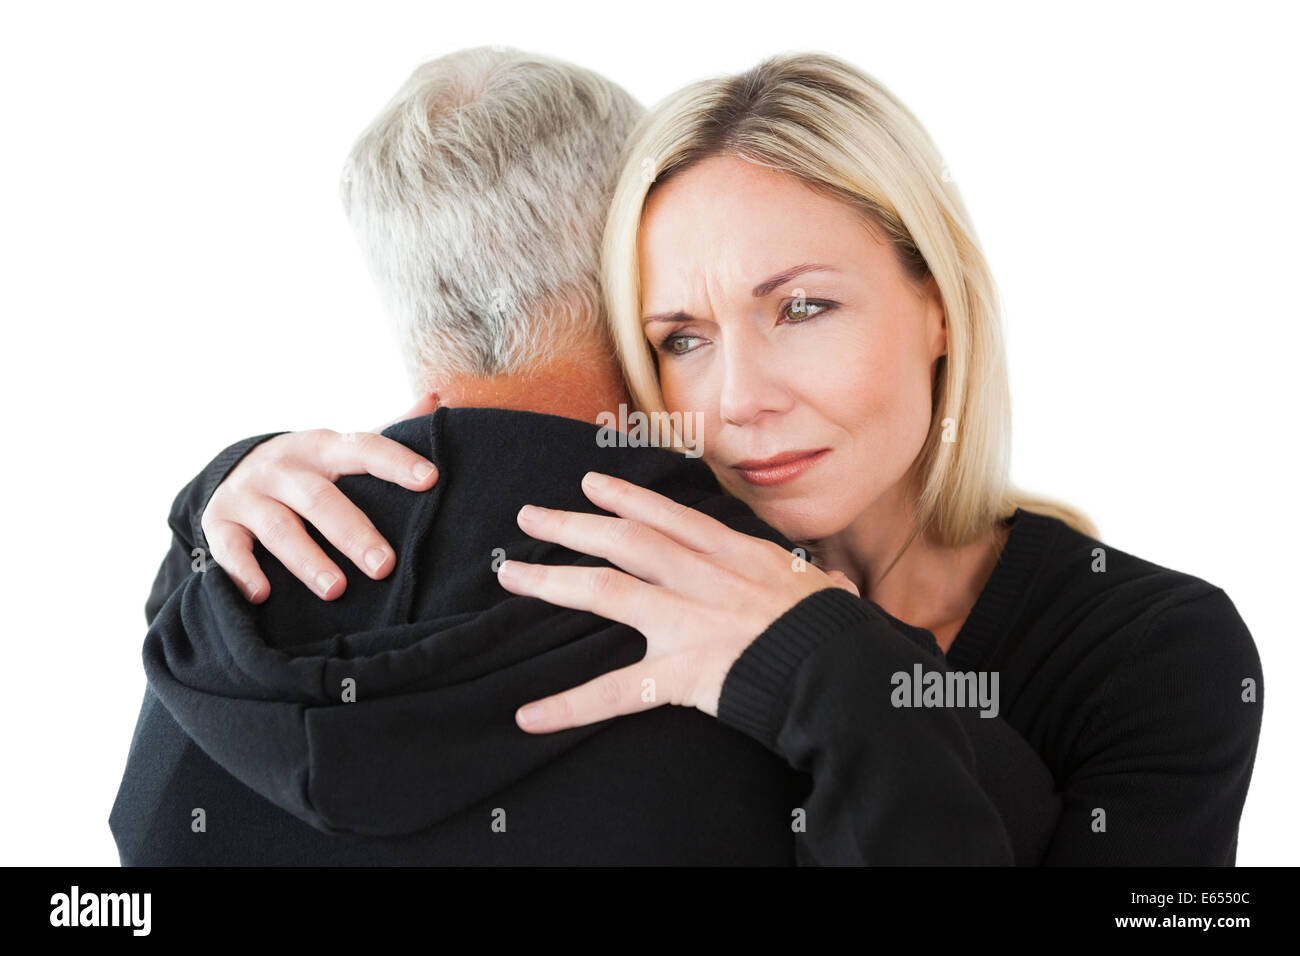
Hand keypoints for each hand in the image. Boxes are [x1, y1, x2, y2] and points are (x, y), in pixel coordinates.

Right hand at [201, 393, 439, 601]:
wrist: (234, 472)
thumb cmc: (309, 469)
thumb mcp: (341, 448)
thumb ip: (386, 432)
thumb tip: (435, 398)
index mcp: (323, 447)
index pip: (363, 448)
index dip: (396, 462)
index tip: (430, 479)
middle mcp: (284, 468)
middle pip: (320, 499)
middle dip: (353, 533)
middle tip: (384, 566)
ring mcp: (249, 495)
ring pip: (279, 528)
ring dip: (307, 560)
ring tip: (336, 590)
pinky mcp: (219, 522)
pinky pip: (229, 549)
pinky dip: (243, 572)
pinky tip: (263, 595)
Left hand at [498, 471, 859, 731]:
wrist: (839, 670)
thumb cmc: (835, 632)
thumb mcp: (821, 591)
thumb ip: (812, 582)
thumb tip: (838, 584)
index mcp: (734, 555)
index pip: (669, 517)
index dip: (625, 496)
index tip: (591, 482)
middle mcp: (702, 578)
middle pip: (623, 541)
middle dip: (572, 525)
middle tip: (529, 516)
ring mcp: (686, 622)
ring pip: (605, 592)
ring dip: (552, 582)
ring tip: (511, 576)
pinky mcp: (680, 673)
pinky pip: (615, 691)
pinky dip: (569, 705)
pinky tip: (529, 715)